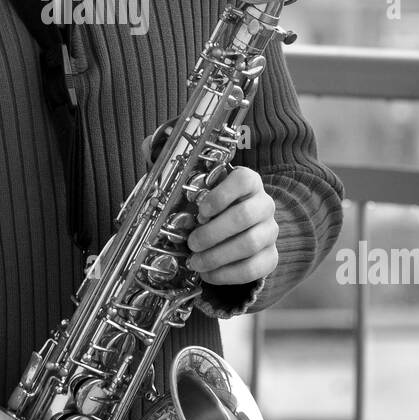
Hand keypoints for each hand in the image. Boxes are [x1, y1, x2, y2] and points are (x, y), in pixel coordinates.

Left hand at [141, 130, 278, 287]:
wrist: (239, 231)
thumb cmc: (214, 206)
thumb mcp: (197, 186)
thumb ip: (175, 168)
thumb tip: (147, 145)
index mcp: (248, 182)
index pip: (244, 180)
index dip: (221, 195)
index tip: (200, 210)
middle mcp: (264, 204)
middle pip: (245, 216)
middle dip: (213, 233)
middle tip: (192, 243)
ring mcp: (270, 231)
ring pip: (249, 244)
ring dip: (218, 256)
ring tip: (196, 262)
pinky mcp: (270, 256)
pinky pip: (254, 268)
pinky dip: (228, 274)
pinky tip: (209, 274)